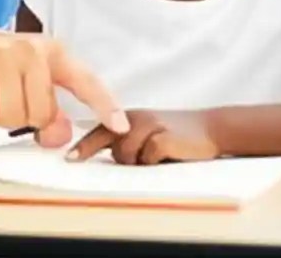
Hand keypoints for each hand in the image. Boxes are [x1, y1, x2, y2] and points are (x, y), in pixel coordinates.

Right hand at [0, 29, 127, 147]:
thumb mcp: (28, 83)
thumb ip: (51, 109)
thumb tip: (58, 135)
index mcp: (52, 52)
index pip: (85, 80)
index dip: (104, 104)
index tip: (121, 126)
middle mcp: (30, 49)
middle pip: (42, 112)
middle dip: (26, 118)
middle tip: (11, 99)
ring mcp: (0, 55)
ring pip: (15, 116)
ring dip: (2, 116)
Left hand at [67, 109, 220, 164]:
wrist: (211, 129)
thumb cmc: (174, 135)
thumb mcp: (145, 132)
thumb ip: (122, 140)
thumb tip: (94, 156)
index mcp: (128, 117)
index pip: (99, 131)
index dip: (84, 146)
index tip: (69, 160)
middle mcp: (136, 118)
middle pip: (110, 143)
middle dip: (113, 156)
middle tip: (116, 160)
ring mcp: (151, 126)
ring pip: (126, 153)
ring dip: (137, 163)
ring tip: (155, 158)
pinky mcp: (165, 138)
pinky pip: (148, 157)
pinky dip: (154, 162)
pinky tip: (167, 157)